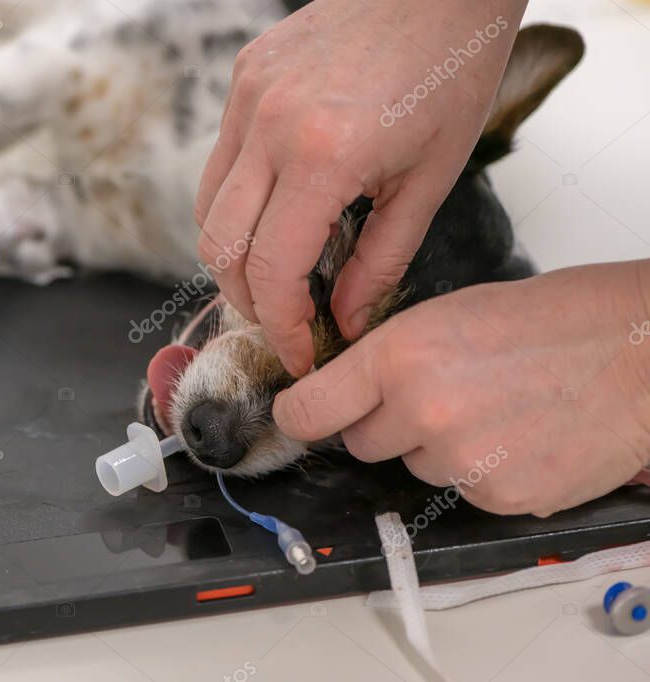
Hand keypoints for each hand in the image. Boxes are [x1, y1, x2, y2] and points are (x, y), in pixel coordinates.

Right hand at [196, 0, 526, 375]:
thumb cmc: (451, 66)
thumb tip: (344, 318)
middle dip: (247, 302)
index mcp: (324, 155)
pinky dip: (238, 201)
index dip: (281, 327)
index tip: (300, 351)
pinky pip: (221, 160)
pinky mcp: (242, 77)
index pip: (271, 270)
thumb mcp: (430, 178)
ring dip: (233, 256)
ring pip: (207, 207)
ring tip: (275, 275)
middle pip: (218, 248)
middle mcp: (268, 125)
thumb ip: (380, 260)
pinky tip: (277, 208)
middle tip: (285, 322)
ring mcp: (247, 96)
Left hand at [273, 261, 649, 516]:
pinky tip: (519, 436)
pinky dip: (482, 471)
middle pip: (361, 443)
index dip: (299, 415)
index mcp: (402, 357)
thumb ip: (388, 357)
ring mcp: (463, 462)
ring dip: (437, 447)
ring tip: (494, 408)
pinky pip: (463, 491)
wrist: (639, 353)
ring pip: (415, 468)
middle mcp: (423, 414)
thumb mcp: (449, 314)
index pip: (310, 410)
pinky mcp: (502, 498)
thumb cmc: (555, 320)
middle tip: (436, 395)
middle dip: (385, 424)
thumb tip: (345, 393)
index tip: (298, 416)